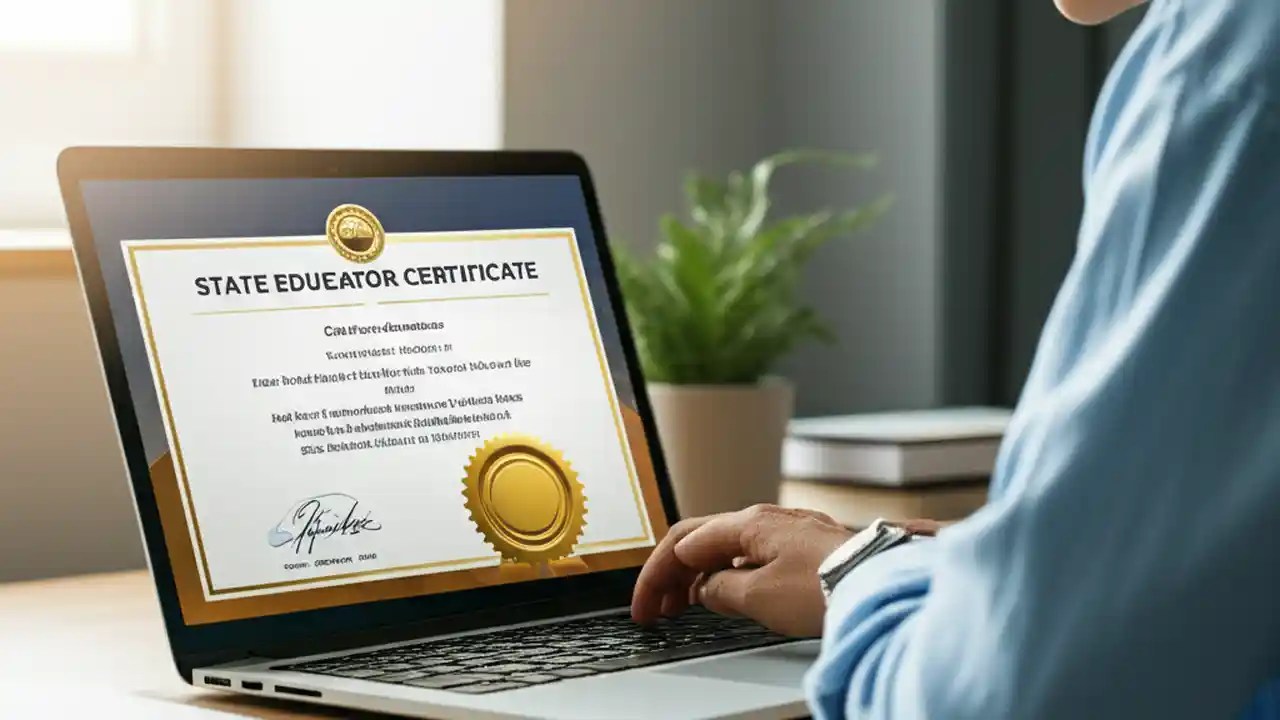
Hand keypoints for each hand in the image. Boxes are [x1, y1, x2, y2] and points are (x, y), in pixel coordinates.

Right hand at [631, 504, 853, 636]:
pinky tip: (729, 592)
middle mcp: (766, 520)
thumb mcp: (758, 597)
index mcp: (747, 524)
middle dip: (673, 573)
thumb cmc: (826, 586)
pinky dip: (729, 573)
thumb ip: (721, 590)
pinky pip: (754, 555)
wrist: (882, 584)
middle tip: (657, 607)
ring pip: (728, 547)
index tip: (644, 605)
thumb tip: (706, 589)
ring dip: (700, 575)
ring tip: (686, 604)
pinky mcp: (807, 548)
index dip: (656, 575)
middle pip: (703, 540)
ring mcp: (788, 531)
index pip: (683, 543)